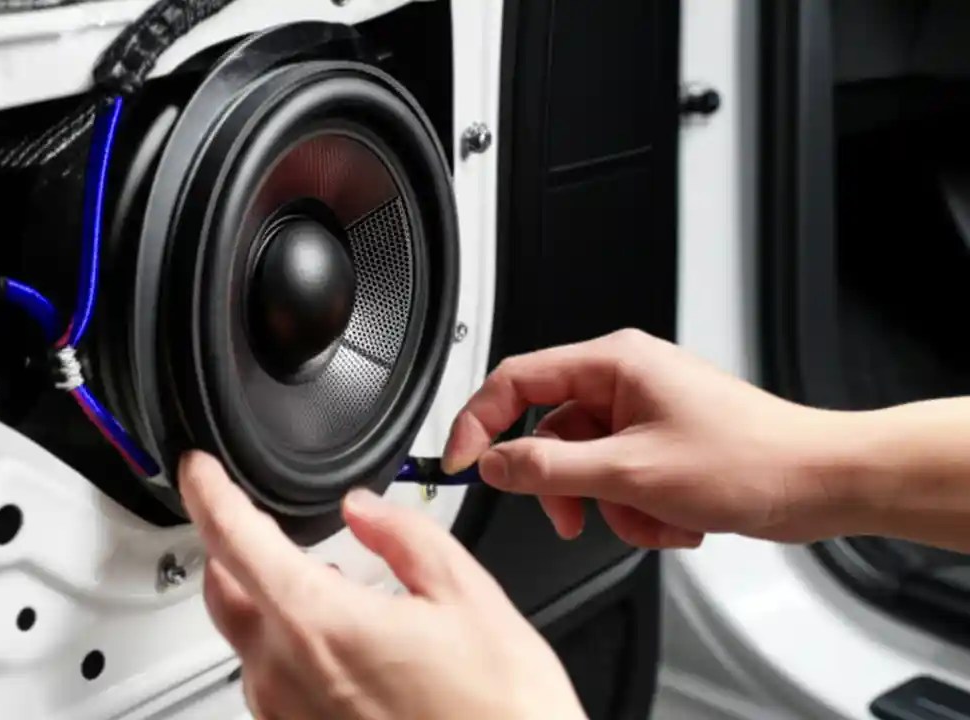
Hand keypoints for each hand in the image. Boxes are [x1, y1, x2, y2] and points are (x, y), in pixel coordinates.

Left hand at [178, 451, 585, 719]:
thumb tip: (366, 510)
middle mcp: (285, 676)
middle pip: (222, 593)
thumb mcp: (469, 598)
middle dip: (231, 550)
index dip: (208, 491)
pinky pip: (274, 685)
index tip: (200, 470)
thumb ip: (406, 536)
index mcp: (319, 624)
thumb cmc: (502, 716)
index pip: (232, 538)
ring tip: (327, 587)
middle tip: (257, 523)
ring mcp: (287, 718)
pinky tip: (343, 645)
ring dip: (269, 605)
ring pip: (248, 642)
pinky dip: (292, 650)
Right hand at [443, 329, 854, 547]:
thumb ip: (549, 467)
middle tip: (570, 517)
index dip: (478, 423)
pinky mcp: (662, 443)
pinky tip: (673, 520)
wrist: (821, 482)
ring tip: (650, 520)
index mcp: (613, 362)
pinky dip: (637, 510)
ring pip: (584, 464)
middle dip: (564, 485)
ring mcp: (644, 412)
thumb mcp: (630, 472)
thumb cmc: (750, 458)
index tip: (461, 464)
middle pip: (549, 432)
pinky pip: (618, 479)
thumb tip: (494, 464)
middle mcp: (625, 379)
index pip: (515, 381)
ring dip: (610, 506)